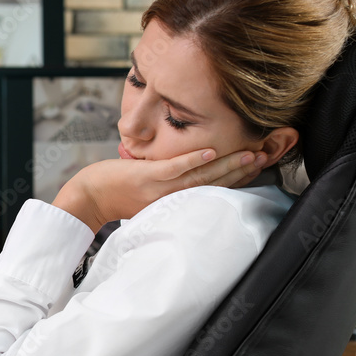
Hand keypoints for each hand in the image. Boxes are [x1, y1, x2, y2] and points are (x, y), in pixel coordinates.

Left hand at [51, 149, 267, 231]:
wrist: (89, 198)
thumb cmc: (118, 193)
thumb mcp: (150, 195)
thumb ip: (172, 188)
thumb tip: (193, 173)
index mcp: (175, 204)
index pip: (212, 191)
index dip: (238, 179)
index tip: (260, 167)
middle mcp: (171, 199)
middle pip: (214, 185)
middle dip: (242, 171)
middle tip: (267, 158)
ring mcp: (159, 188)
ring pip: (200, 177)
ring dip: (227, 165)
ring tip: (251, 155)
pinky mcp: (146, 176)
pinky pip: (173, 168)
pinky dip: (192, 160)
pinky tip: (211, 151)